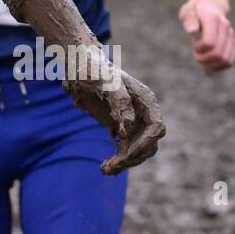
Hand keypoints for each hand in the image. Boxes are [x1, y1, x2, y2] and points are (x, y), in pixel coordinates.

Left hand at [62, 52, 165, 174]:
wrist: (78, 64)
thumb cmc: (93, 68)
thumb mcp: (104, 80)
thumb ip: (119, 101)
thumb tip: (126, 130)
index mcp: (145, 99)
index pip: (156, 128)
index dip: (144, 144)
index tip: (125, 153)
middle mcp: (143, 112)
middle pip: (149, 143)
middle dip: (132, 157)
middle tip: (111, 166)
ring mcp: (133, 121)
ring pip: (138, 150)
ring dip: (125, 162)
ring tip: (105, 169)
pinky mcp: (121, 128)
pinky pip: (126, 150)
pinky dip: (118, 160)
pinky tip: (105, 167)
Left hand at [178, 0, 234, 70]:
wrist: (212, 4)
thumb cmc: (195, 9)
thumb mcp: (187, 10)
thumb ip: (189, 19)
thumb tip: (192, 31)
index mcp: (212, 19)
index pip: (209, 43)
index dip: (199, 48)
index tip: (194, 44)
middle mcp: (225, 27)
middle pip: (218, 54)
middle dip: (204, 59)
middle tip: (196, 54)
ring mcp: (231, 35)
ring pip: (226, 60)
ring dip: (211, 64)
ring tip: (202, 58)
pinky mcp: (233, 42)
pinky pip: (229, 61)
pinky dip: (218, 66)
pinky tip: (209, 62)